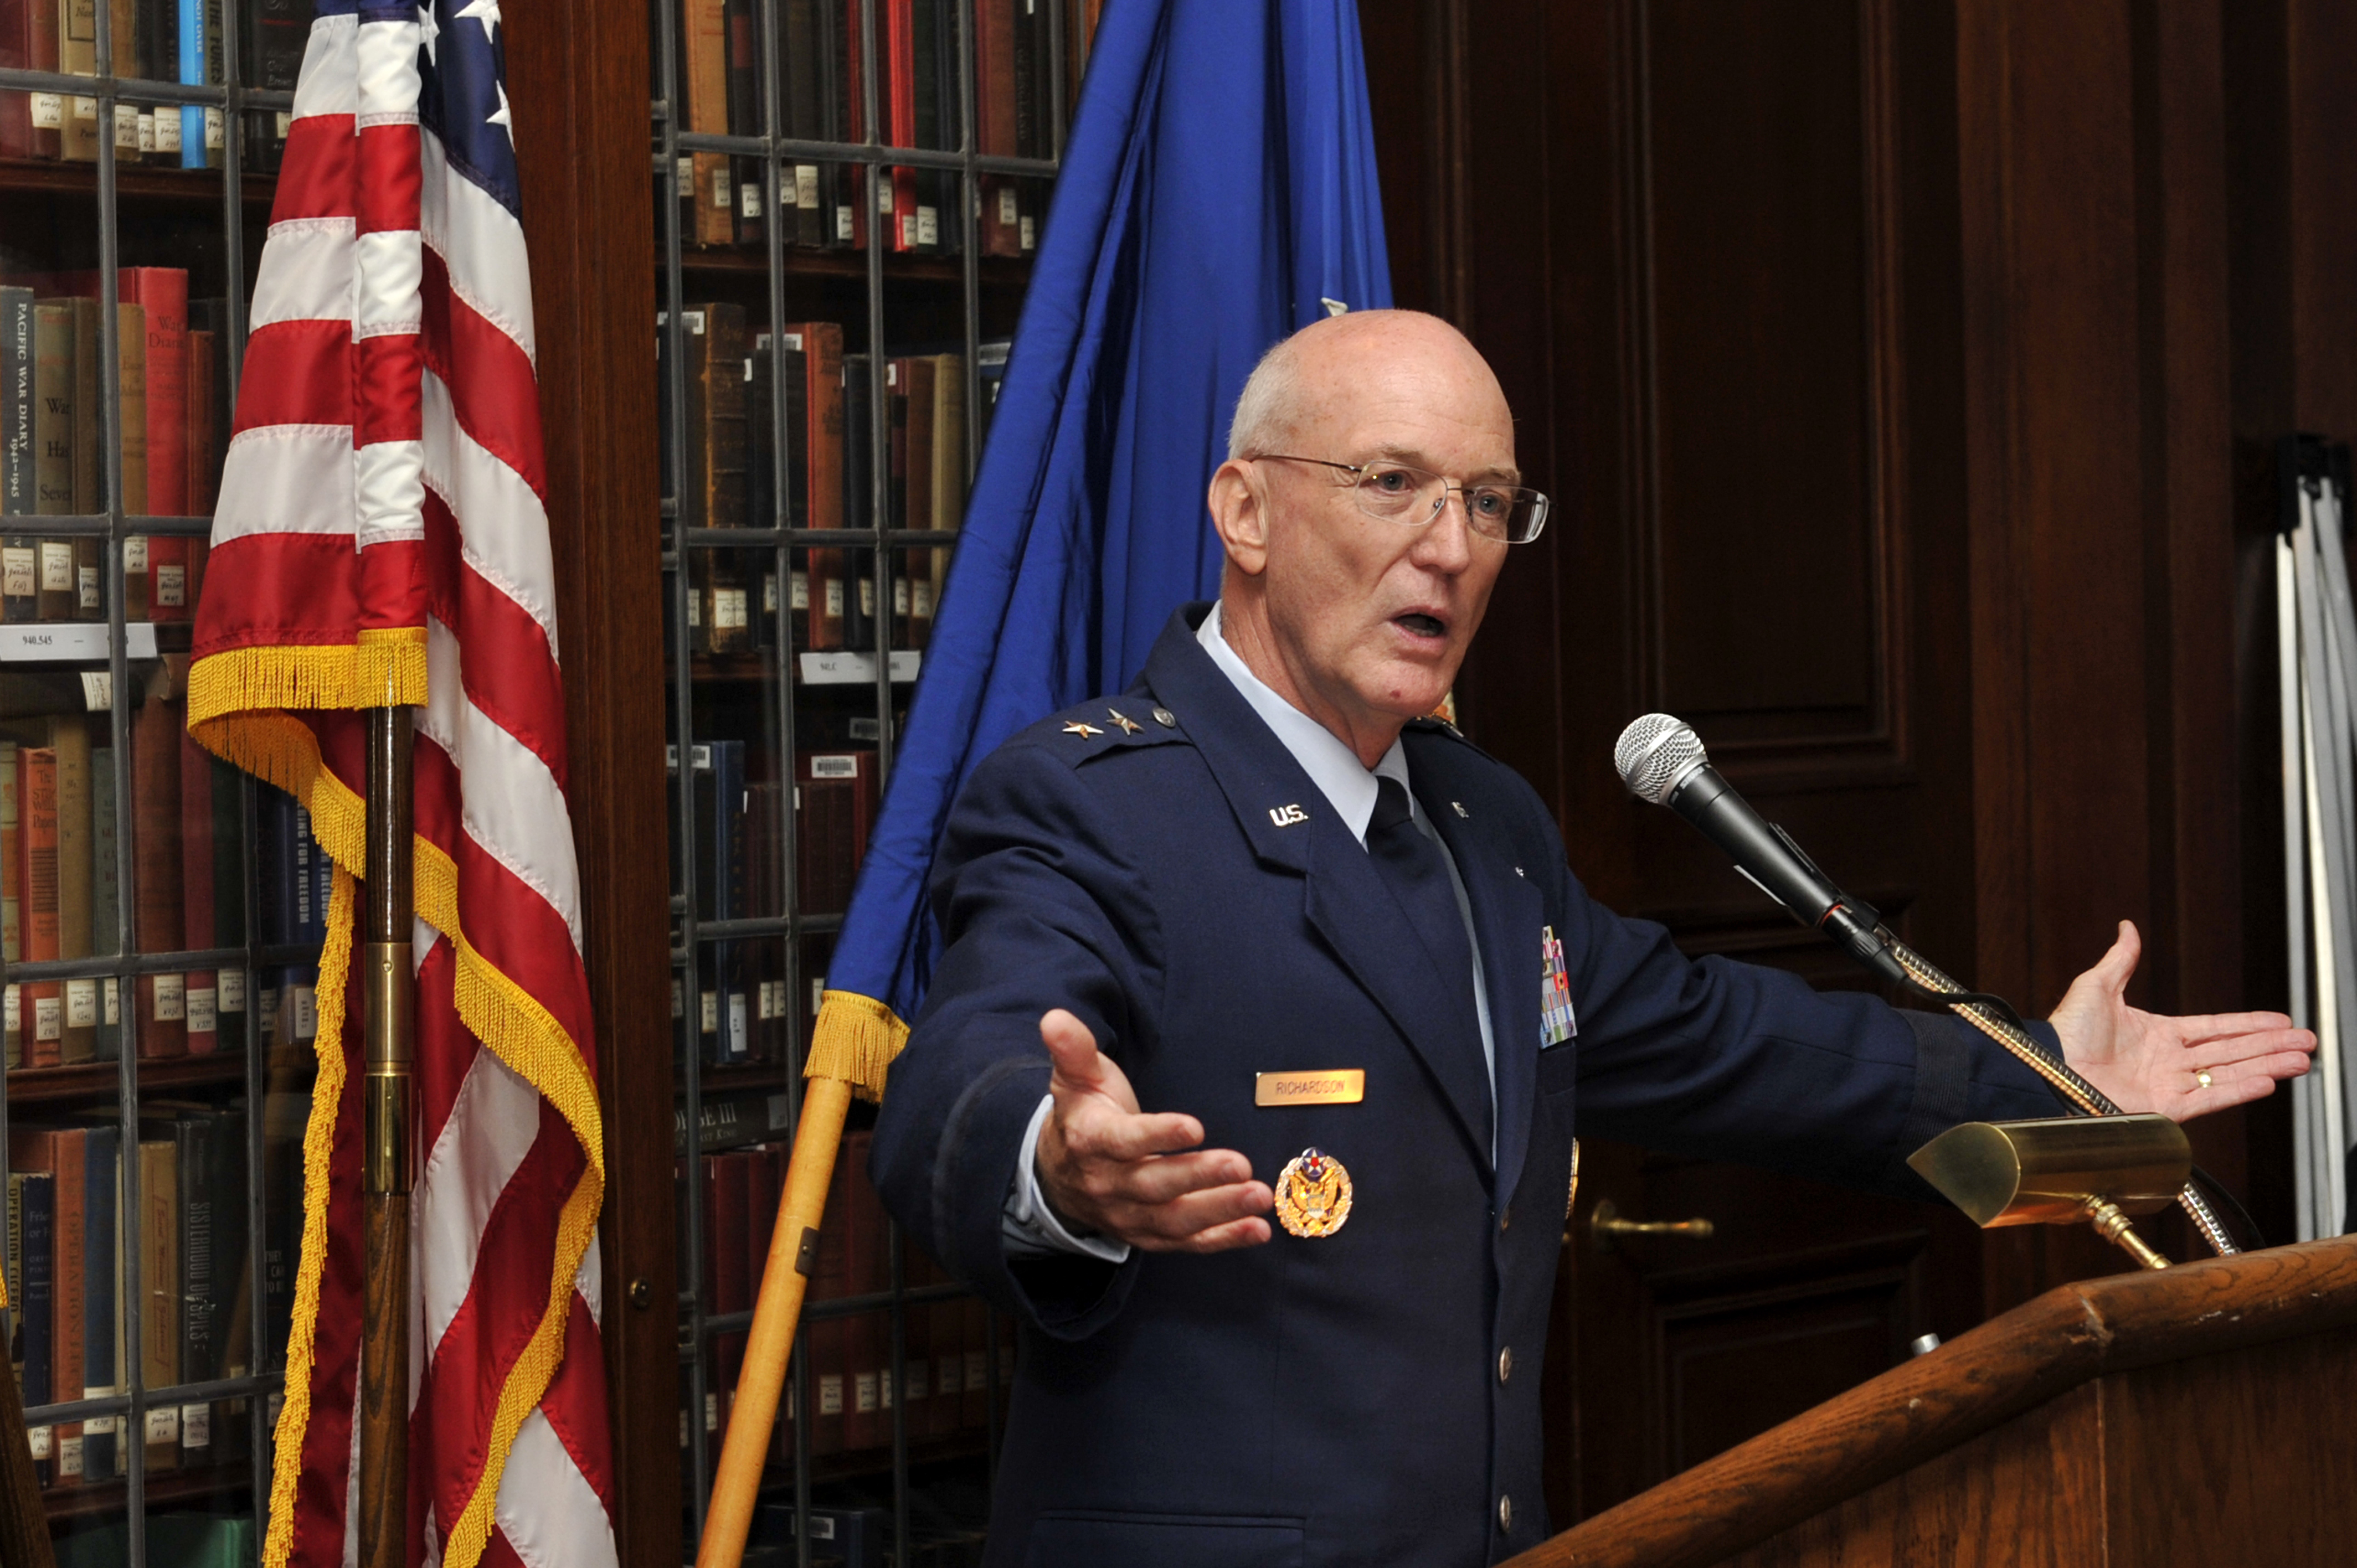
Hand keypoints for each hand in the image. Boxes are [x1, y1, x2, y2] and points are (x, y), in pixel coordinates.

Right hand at [1034, 1009, 1272, 1251]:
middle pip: (1155, 1185)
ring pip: (1175, 1219)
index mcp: (1091, 1142)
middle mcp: (1108, 1185)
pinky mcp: (1149, 1235)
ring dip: (1220, 1210)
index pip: (1125, 1142)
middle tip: (1241, 1165)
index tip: (1195, 1127)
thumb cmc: (1082, 1115)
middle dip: (1199, 1177)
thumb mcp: (1075, 1079)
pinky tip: (1258, 1229)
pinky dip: (1223, 1240)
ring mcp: (1129, 1216)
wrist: (1058, 1175)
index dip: (1158, 1136)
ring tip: (1259, 1196)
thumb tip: (1055, 1018)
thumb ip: (1073, 1049)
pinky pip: (1186, 1243)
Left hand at [2048, 922, 2314, 1119]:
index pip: (2215, 1028)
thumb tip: (2127, 926)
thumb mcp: (2095, 986)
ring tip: (2300, 1062)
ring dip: (2266, 1067)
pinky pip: (2209, 1099)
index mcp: (2157, 1034)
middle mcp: (2168, 1061)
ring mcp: (2168, 1085)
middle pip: (2232, 1052)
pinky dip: (2238, 1091)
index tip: (2280, 1022)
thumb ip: (2121, 959)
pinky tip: (2267, 1082)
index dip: (2248, 1024)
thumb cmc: (2063, 1031)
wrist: (2046, 1065)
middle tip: (2307, 1043)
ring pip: (2229, 1075)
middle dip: (2271, 1047)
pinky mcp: (2163, 1108)